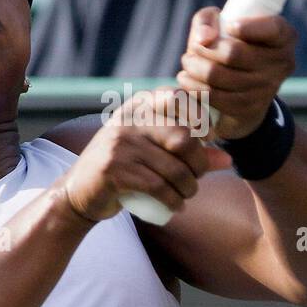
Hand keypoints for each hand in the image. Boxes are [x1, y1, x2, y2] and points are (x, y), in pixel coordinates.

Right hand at [62, 87, 231, 222]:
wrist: (79, 192)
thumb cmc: (124, 170)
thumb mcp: (154, 154)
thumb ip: (189, 153)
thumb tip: (227, 159)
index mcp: (139, 106)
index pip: (178, 99)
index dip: (200, 119)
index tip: (207, 140)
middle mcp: (129, 119)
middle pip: (182, 138)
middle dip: (199, 164)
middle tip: (196, 180)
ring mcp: (119, 143)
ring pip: (172, 168)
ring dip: (188, 189)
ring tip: (186, 196)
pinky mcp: (113, 169)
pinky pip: (156, 186)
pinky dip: (173, 201)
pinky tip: (176, 207)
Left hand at [173, 6, 296, 141]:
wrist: (241, 95)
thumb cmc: (231, 47)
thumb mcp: (222, 25)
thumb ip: (208, 20)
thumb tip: (204, 37)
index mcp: (283, 37)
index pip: (273, 28)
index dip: (249, 27)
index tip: (229, 26)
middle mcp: (281, 63)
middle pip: (233, 53)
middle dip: (203, 48)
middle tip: (194, 48)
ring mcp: (266, 88)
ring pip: (217, 75)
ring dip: (193, 67)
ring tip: (188, 62)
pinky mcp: (249, 108)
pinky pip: (212, 95)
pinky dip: (192, 86)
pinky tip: (186, 79)